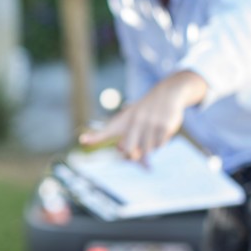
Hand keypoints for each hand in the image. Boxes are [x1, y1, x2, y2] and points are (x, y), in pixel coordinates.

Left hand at [79, 70, 207, 160]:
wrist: (167, 93)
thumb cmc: (145, 112)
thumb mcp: (132, 120)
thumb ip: (126, 140)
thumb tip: (129, 157)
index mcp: (123, 120)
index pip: (106, 131)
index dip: (94, 137)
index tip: (82, 140)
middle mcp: (134, 121)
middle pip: (129, 151)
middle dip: (134, 154)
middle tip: (139, 150)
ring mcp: (149, 124)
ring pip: (147, 151)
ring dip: (150, 147)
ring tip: (152, 133)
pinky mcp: (164, 126)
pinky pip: (160, 146)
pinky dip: (161, 143)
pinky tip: (162, 130)